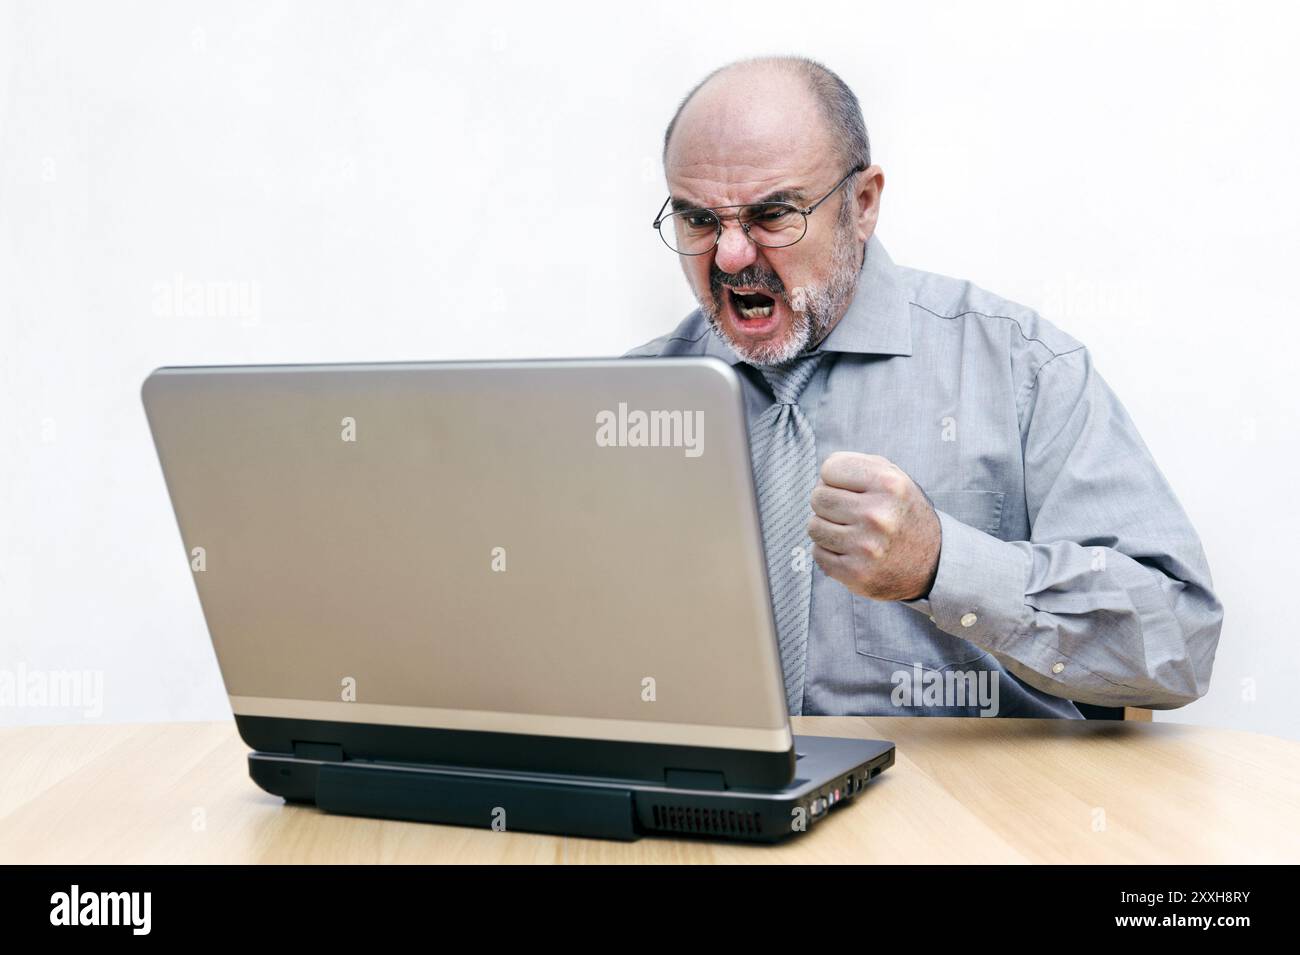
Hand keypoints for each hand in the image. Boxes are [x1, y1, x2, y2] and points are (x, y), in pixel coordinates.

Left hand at [807, 452, 941, 601]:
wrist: (932, 562)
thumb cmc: (902, 514)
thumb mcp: (894, 479)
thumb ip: (858, 466)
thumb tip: (821, 475)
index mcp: (888, 484)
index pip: (829, 469)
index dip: (834, 478)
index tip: (848, 489)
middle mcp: (877, 515)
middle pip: (818, 497)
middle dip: (828, 504)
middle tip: (848, 513)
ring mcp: (865, 546)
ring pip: (813, 526)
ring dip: (827, 528)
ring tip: (850, 532)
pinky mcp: (855, 573)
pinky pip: (817, 553)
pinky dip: (829, 552)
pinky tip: (850, 551)